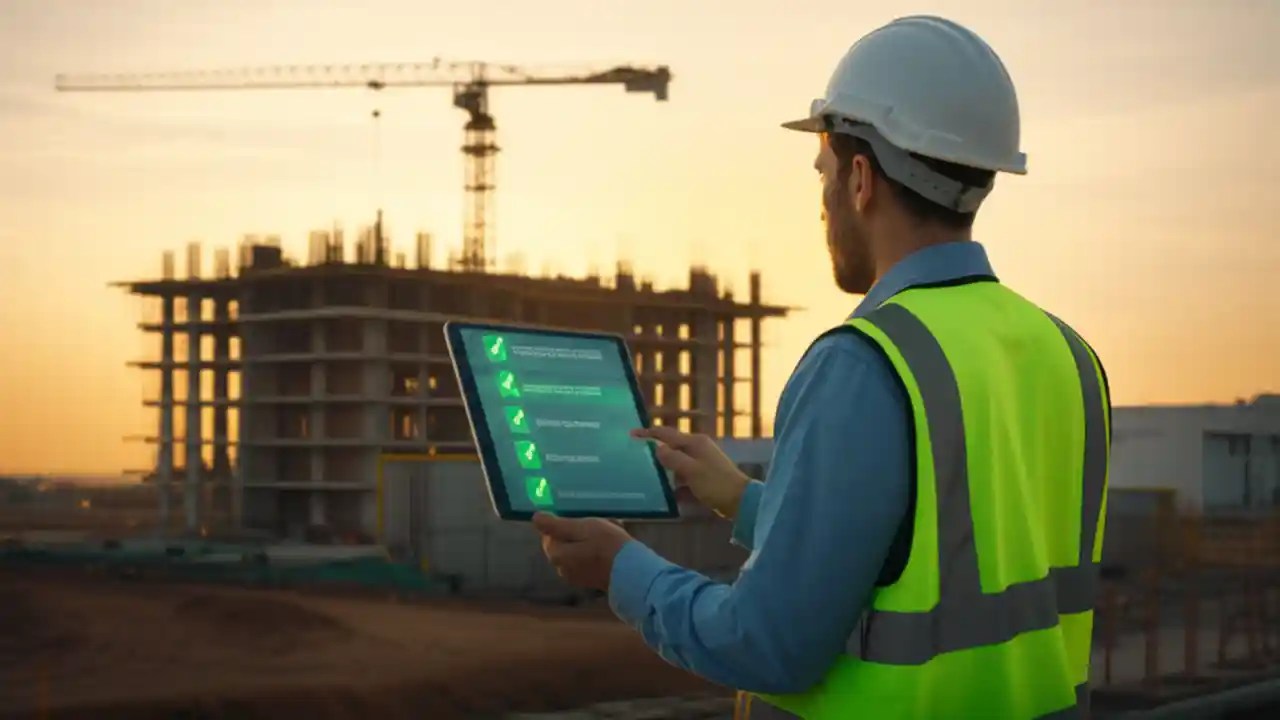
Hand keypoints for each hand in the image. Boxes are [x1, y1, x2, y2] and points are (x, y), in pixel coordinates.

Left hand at [532, 512, 632, 591]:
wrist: (630, 572)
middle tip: (596, 526)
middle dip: (575, 533)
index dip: (563, 523)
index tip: (581, 520)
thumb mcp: (582, 528)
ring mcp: (573, 576)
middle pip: (561, 543)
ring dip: (585, 542)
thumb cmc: (606, 545)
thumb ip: (556, 525)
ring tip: (605, 535)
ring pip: (574, 551)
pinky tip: (608, 549)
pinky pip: (583, 561)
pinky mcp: (587, 581)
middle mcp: (560, 568)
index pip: (548, 533)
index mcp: (556, 553)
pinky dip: (592, 553)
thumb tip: (535, 518)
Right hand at [631, 426, 749, 518]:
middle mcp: (698, 450)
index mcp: (695, 443)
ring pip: (676, 465)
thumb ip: (672, 458)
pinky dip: (675, 485)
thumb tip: (657, 448)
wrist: (740, 501)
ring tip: (647, 479)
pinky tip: (666, 494)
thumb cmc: (716, 483)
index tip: (632, 434)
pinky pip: (684, 479)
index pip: (667, 434)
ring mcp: (701, 464)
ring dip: (665, 472)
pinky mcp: (703, 478)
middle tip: (636, 458)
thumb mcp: (691, 470)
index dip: (649, 433)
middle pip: (671, 448)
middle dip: (655, 453)